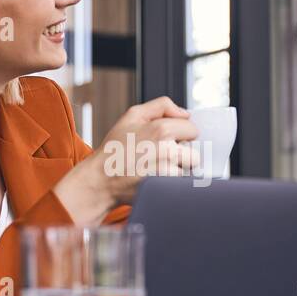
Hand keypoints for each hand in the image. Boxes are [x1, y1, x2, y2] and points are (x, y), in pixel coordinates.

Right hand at [53, 97, 198, 223]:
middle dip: (182, 155)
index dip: (182, 134)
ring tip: (157, 169)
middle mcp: (167, 150)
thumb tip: (186, 113)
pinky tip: (156, 180)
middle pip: (195, 153)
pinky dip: (172, 184)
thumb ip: (162, 106)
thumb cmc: (116, 147)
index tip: (169, 140)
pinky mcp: (165, 189)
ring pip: (188, 171)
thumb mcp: (132, 115)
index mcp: (161, 129)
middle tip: (161, 157)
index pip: (192, 129)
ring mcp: (167, 171)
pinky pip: (181, 185)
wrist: (101, 179)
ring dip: (178, 171)